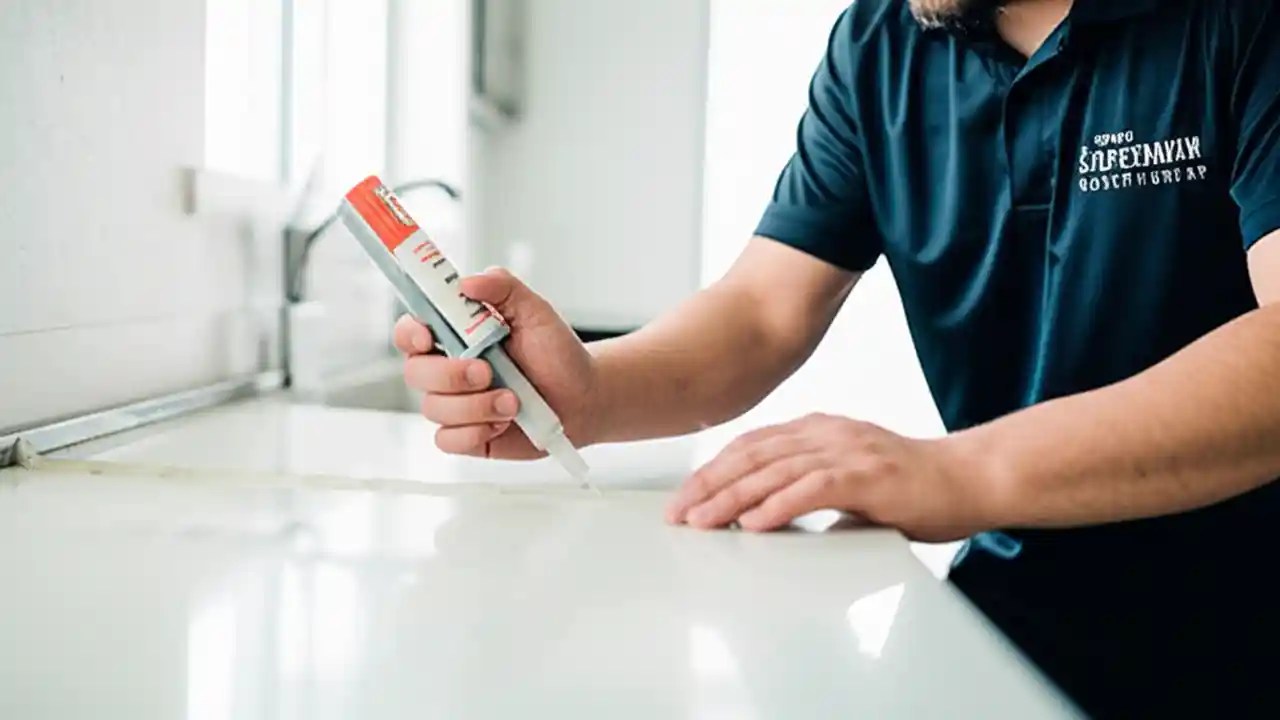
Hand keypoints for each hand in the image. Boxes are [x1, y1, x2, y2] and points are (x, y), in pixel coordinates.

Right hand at [393, 268, 599, 458]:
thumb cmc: (556, 354)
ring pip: (433, 408)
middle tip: (486, 372)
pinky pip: (447, 439)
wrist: (583, 397)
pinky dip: (474, 432)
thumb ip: (503, 288)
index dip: (410, 334)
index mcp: (456, 334)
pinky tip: (501, 423)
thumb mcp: (536, 311)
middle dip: (450, 375)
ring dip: (474, 406)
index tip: (428, 337)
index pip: (411, 331)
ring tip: (512, 401)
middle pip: (415, 372)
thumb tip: (467, 282)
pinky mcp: (466, 434)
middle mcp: (448, 368)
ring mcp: (454, 403)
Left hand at [665, 414, 991, 541]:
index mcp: (820, 431)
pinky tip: (752, 521)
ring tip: (700, 520)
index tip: (685, 495)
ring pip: (774, 471)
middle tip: (676, 511)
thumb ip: (815, 489)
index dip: (714, 470)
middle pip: (752, 455)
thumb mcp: (853, 483)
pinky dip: (777, 505)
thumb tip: (776, 515)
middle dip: (708, 484)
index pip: (753, 446)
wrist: (974, 477)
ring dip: (731, 497)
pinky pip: (812, 488)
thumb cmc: (918, 486)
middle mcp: (827, 434)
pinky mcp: (867, 475)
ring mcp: (846, 451)